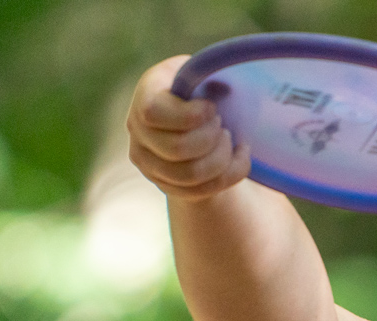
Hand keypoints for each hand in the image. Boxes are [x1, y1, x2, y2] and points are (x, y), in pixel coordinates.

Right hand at [126, 55, 251, 200]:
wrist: (205, 117)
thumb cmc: (211, 87)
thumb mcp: (211, 73)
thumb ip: (213, 74)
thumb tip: (224, 87)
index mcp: (147, 92)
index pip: (154, 112)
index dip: (191, 115)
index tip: (213, 107)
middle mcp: (137, 127)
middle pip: (176, 148)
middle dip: (211, 138)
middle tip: (224, 124)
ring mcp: (146, 158)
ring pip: (189, 175)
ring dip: (222, 159)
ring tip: (231, 140)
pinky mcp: (162, 182)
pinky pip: (197, 192)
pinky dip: (229, 176)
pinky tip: (240, 157)